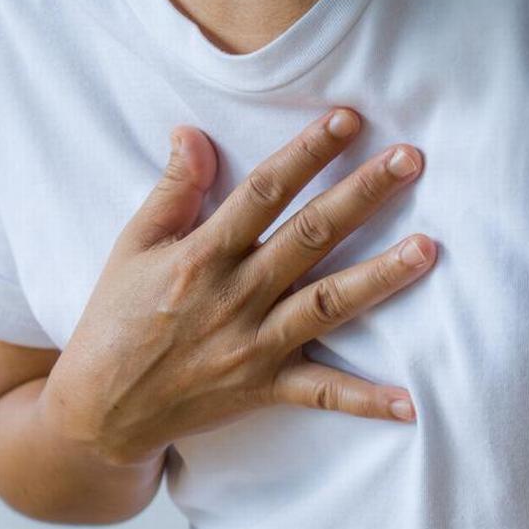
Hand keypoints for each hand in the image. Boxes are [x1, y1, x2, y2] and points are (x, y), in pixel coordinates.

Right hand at [39, 107, 435, 466]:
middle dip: (361, 195)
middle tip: (410, 160)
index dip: (306, 154)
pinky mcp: (262, 389)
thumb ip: (171, 192)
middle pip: (308, 237)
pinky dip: (364, 399)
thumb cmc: (113, 321)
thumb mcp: (130, 247)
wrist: (100, 409)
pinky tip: (409, 401)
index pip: (263, 193)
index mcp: (201, 257)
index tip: (348, 119)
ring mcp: (252, 346)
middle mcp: (234, 297)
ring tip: (428, 248)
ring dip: (379, 277)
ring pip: (326, 305)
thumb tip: (192, 133)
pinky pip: (320, 394)